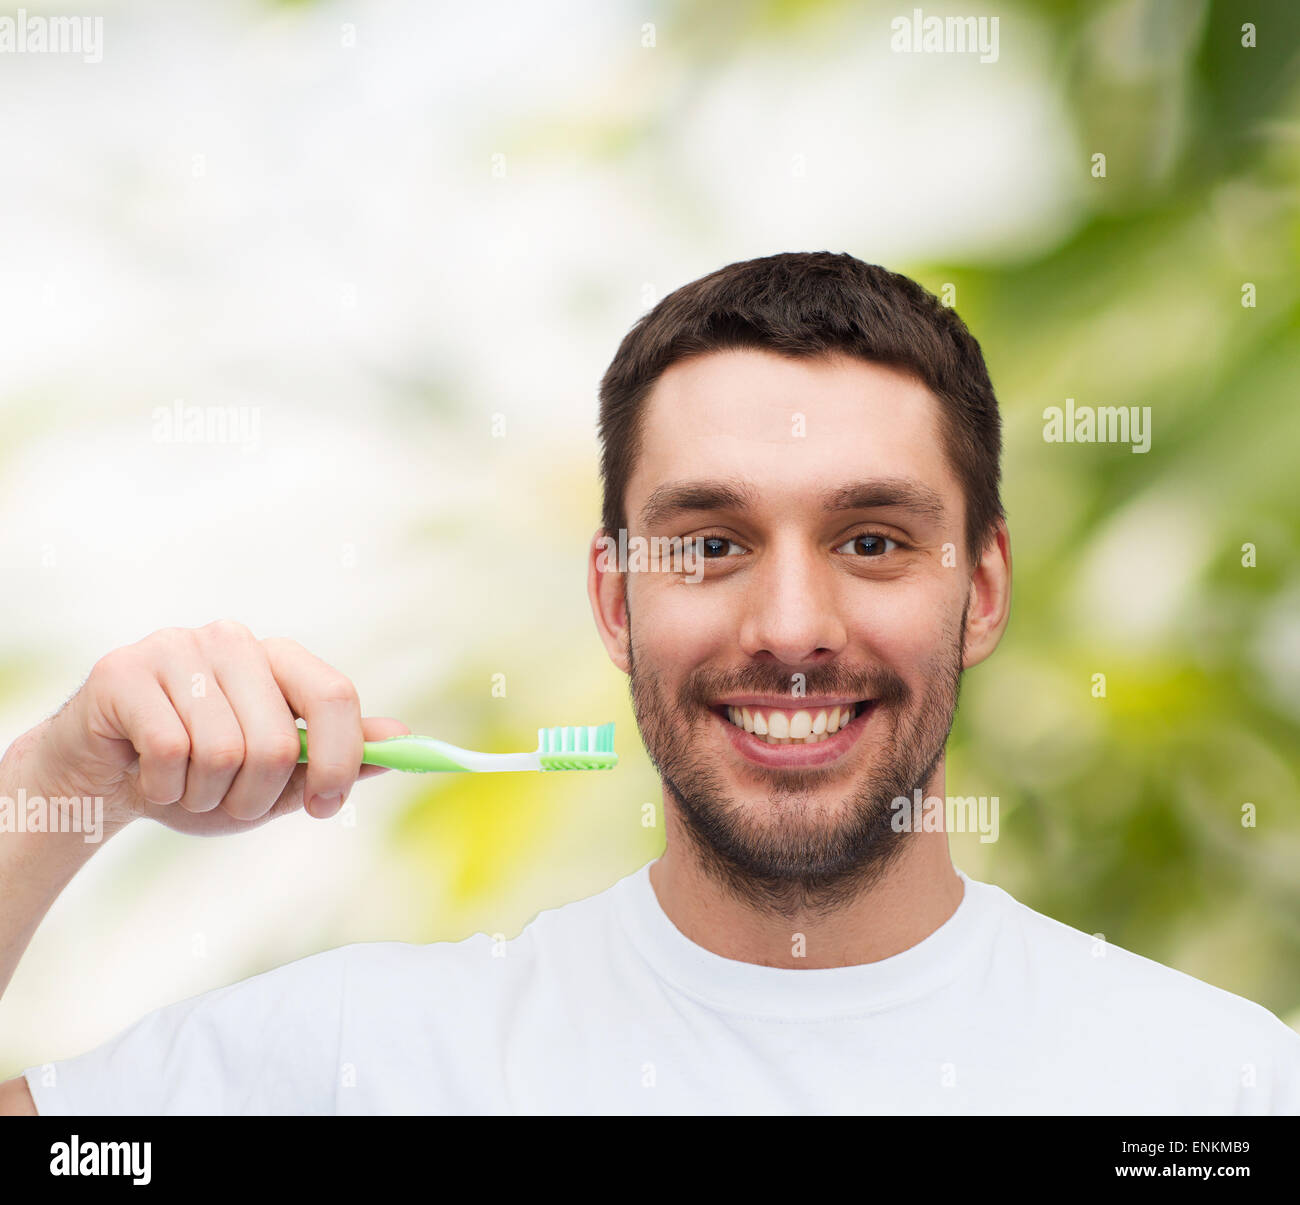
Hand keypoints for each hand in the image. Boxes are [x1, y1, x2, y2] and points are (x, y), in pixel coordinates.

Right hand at [23, 620, 407, 836]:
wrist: (102, 778)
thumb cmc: (198, 776)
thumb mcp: (277, 777)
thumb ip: (339, 757)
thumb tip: (404, 740)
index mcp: (278, 658)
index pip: (334, 694)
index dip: (342, 758)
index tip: (326, 807)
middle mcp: (233, 641)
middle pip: (278, 740)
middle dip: (255, 797)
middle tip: (227, 804)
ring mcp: (177, 647)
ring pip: (222, 752)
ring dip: (204, 797)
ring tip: (185, 787)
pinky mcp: (125, 670)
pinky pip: (170, 751)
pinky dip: (163, 787)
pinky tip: (148, 775)